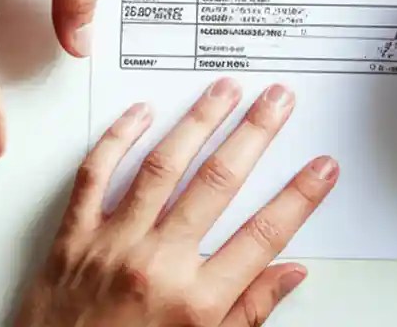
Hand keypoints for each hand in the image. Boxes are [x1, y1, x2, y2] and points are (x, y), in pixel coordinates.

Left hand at [16, 80, 337, 326]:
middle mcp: (156, 265)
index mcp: (195, 302)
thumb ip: (248, 310)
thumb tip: (290, 274)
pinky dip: (118, 139)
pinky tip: (142, 112)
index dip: (299, 197)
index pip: (263, 235)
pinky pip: (95, 176)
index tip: (323, 168)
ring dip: (199, 121)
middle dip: (255, 134)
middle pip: (218, 184)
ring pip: (163, 167)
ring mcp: (112, 245)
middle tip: (279, 101)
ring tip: (224, 91)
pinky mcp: (73, 237)